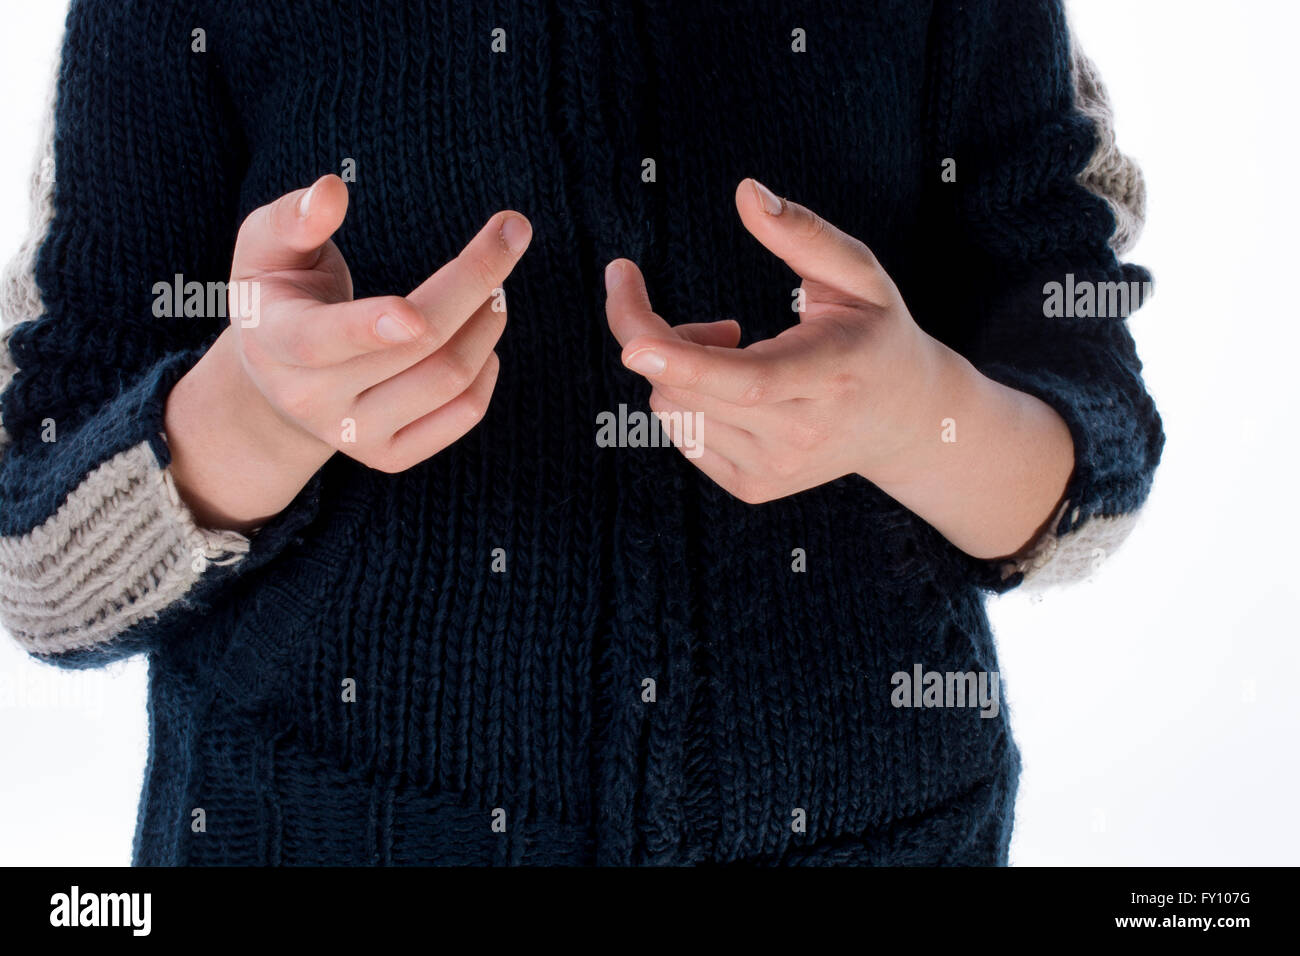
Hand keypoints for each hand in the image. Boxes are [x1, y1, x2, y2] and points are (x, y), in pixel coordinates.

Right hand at [165, 174, 531, 529]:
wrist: (277, 381)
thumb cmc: (281, 294)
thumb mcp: (266, 248)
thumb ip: (294, 218)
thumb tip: (330, 191)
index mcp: (274, 341)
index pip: (321, 342)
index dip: (369, 328)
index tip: (414, 313)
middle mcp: (314, 400)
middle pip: (416, 347)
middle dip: (474, 282)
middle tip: (510, 233)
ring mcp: (354, 435)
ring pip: (447, 380)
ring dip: (488, 322)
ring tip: (495, 286)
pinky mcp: (391, 456)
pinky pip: (462, 415)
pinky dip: (488, 371)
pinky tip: (481, 337)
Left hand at [604, 177, 943, 503]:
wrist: (906, 421)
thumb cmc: (876, 331)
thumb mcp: (859, 273)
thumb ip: (803, 232)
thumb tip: (745, 190)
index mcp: (833, 374)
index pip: (749, 379)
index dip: (685, 359)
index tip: (633, 341)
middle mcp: (802, 434)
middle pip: (688, 388)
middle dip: (658, 334)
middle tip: (718, 320)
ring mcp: (775, 469)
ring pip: (672, 409)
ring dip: (679, 367)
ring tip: (737, 350)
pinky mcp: (753, 487)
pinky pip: (678, 431)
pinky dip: (687, 398)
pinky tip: (732, 388)